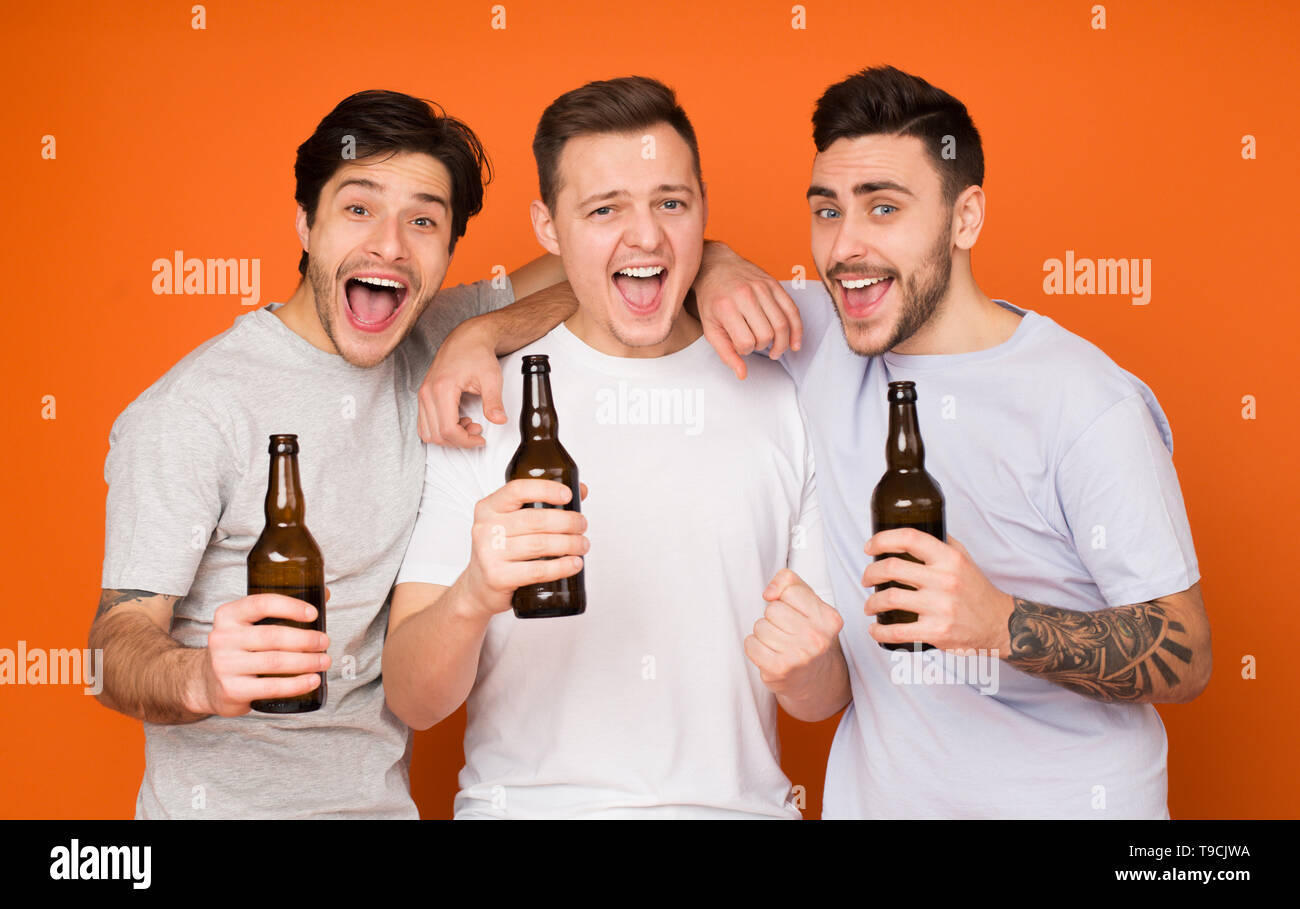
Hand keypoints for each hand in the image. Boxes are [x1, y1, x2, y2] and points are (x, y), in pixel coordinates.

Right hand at [189, 593, 331, 716]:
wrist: (208, 683)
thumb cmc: (240, 648)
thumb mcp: (250, 624)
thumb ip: (281, 610)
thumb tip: (323, 595)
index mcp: (229, 615)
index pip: (261, 604)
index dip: (290, 607)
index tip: (314, 614)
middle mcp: (223, 638)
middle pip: (273, 636)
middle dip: (306, 639)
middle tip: (325, 642)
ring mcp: (225, 665)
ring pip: (274, 662)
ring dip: (306, 662)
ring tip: (324, 661)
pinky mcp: (232, 690)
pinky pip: (270, 687)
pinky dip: (296, 684)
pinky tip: (312, 680)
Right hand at [418, 317, 505, 447]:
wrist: (467, 338)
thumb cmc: (477, 354)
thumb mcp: (491, 378)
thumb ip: (494, 402)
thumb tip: (499, 420)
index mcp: (442, 389)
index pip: (448, 430)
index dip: (465, 441)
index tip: (480, 438)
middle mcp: (427, 393)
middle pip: (436, 435)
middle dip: (459, 440)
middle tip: (477, 431)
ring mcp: (423, 394)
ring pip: (427, 432)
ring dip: (448, 436)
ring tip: (468, 425)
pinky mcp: (424, 395)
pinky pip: (425, 423)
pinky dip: (440, 429)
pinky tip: (458, 420)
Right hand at [460, 479, 589, 618]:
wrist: (477, 587)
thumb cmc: (500, 550)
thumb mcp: (511, 522)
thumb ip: (541, 503)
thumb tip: (580, 491)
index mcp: (488, 508)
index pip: (517, 490)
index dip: (546, 489)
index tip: (568, 495)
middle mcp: (485, 528)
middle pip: (535, 520)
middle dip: (567, 521)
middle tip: (582, 525)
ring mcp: (489, 554)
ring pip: (539, 545)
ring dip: (569, 544)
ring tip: (582, 545)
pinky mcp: (498, 577)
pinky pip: (536, 571)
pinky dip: (561, 567)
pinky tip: (574, 564)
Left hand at [694, 242, 802, 379]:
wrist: (716, 266)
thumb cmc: (711, 300)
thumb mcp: (709, 327)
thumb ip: (725, 352)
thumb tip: (742, 374)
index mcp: (726, 307)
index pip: (745, 342)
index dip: (744, 351)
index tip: (740, 346)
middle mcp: (745, 295)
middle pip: (766, 335)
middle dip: (762, 347)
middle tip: (755, 345)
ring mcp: (762, 287)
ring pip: (782, 325)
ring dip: (781, 344)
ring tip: (775, 350)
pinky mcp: (774, 284)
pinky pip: (792, 310)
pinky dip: (797, 330)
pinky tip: (795, 344)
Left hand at [744, 569, 842, 696]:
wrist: (815, 677)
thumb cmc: (808, 633)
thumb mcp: (808, 601)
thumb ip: (788, 581)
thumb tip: (769, 593)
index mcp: (829, 618)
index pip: (789, 590)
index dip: (787, 600)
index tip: (796, 615)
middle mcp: (817, 638)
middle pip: (772, 609)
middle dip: (774, 619)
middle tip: (788, 633)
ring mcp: (799, 656)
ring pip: (760, 626)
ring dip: (764, 634)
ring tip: (780, 644)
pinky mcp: (779, 670)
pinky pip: (750, 644)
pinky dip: (755, 647)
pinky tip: (770, 654)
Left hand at [861, 530, 1014, 654]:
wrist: (999, 624)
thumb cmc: (976, 590)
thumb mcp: (963, 558)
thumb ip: (940, 543)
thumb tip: (910, 531)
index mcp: (949, 558)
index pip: (909, 538)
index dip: (882, 540)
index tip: (869, 547)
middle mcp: (944, 580)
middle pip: (891, 569)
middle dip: (870, 574)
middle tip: (867, 579)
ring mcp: (940, 607)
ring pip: (889, 599)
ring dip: (871, 603)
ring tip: (870, 605)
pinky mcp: (936, 632)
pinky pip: (897, 631)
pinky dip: (879, 631)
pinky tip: (876, 629)